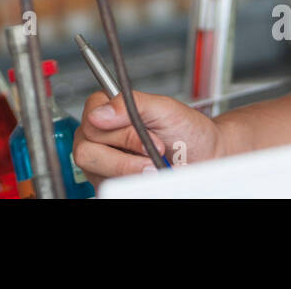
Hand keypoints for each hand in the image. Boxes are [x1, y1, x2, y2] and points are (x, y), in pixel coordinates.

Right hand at [72, 90, 221, 185]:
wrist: (203, 156)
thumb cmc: (185, 130)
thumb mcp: (163, 107)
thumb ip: (130, 103)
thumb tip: (99, 113)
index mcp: (108, 112)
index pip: (90, 120)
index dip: (117, 131)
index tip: (142, 133)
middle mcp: (99, 137)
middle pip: (87, 149)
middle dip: (125, 153)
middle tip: (152, 151)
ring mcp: (102, 163)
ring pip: (95, 171)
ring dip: (128, 169)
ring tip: (152, 166)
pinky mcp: (110, 183)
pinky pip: (108, 187)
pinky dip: (131, 182)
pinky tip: (145, 176)